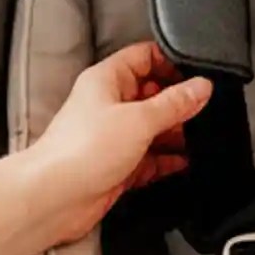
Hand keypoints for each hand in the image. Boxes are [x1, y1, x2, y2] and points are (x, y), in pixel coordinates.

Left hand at [22, 42, 213, 245]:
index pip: (144, 56)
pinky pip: (147, 157)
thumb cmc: (80, 151)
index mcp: (106, 80)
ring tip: (197, 137)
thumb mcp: (139, 119)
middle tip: (199, 111)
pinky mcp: (115, 165)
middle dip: (177, 103)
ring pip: (151, 127)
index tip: (195, 77)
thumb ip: (174, 103)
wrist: (53, 197)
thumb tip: (201, 87)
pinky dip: (165, 160)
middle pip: (151, 93)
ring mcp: (111, 136)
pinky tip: (182, 162)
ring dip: (173, 133)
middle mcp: (107, 104)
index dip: (170, 64)